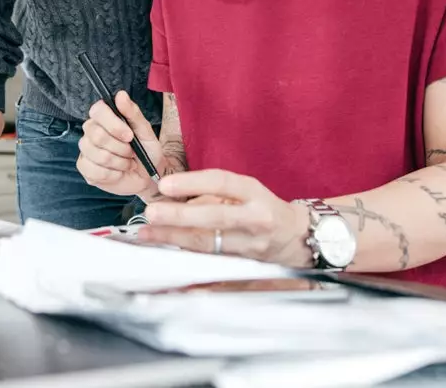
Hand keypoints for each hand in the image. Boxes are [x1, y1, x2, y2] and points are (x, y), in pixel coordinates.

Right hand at [77, 90, 163, 198]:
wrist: (147, 177)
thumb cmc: (146, 151)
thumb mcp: (145, 131)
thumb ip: (132, 113)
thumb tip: (121, 95)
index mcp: (104, 118)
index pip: (97, 110)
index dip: (113, 124)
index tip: (129, 136)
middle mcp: (91, 131)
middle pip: (97, 135)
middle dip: (120, 147)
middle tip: (131, 152)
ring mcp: (86, 150)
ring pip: (97, 155)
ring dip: (119, 162)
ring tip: (127, 162)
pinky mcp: (85, 168)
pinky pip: (94, 171)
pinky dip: (113, 174)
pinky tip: (118, 172)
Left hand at [141, 169, 312, 267]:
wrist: (296, 238)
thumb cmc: (264, 209)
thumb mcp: (246, 192)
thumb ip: (214, 194)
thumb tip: (175, 196)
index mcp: (254, 192)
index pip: (221, 183)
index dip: (192, 183)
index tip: (166, 185)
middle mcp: (255, 217)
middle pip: (214, 217)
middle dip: (179, 216)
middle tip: (152, 212)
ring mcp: (251, 243)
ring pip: (209, 242)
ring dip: (174, 238)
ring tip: (149, 233)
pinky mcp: (244, 262)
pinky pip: (211, 257)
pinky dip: (186, 252)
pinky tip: (166, 248)